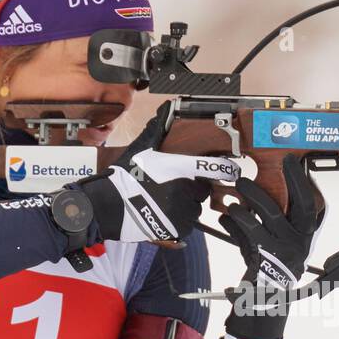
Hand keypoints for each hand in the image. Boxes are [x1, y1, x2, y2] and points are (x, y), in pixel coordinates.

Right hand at [74, 102, 236, 243]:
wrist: (108, 206)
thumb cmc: (124, 176)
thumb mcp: (141, 148)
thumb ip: (157, 129)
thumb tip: (167, 109)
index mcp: (182, 169)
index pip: (216, 168)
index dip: (226, 169)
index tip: (230, 170)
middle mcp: (186, 191)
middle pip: (203, 189)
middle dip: (194, 187)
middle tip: (175, 186)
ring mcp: (182, 212)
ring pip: (195, 209)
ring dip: (186, 205)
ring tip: (166, 201)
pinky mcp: (176, 229)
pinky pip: (186, 226)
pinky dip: (179, 221)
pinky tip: (164, 214)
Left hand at [219, 154, 320, 338]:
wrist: (269, 298)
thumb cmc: (274, 262)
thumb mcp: (282, 240)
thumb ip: (278, 216)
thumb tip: (264, 187)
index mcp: (306, 235)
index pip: (310, 204)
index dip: (301, 182)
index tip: (290, 161)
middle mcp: (298, 244)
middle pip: (290, 211)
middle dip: (268, 192)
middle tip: (245, 178)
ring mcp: (282, 254)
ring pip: (266, 222)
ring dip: (247, 205)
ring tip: (234, 193)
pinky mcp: (263, 263)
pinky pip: (247, 238)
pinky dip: (233, 225)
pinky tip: (224, 217)